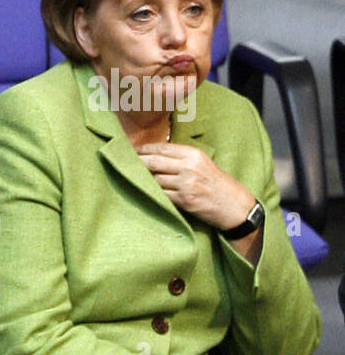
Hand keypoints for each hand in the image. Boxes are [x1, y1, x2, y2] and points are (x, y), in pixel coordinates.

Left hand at [135, 143, 254, 229]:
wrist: (234, 205)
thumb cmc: (215, 183)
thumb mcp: (202, 163)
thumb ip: (180, 158)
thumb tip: (152, 155)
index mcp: (193, 154)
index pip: (160, 148)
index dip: (142, 149)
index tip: (128, 150)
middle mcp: (189, 167)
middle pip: (153, 162)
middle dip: (135, 162)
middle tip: (120, 162)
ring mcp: (186, 184)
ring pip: (154, 179)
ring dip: (141, 179)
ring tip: (130, 177)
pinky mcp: (184, 200)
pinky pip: (160, 194)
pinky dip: (150, 193)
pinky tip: (143, 191)